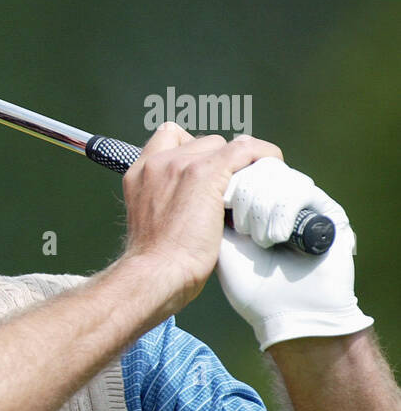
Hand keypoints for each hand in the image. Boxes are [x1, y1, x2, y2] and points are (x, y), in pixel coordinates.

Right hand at [121, 124, 282, 316]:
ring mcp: (180, 165)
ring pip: (223, 145)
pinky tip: (273, 166)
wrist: (156, 273)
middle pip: (202, 142)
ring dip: (238, 163)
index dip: (192, 148)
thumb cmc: (155, 264)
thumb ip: (165, 203)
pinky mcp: (206, 173)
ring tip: (248, 188)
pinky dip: (263, 154)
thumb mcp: (150, 223)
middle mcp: (156, 163)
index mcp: (138, 174)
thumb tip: (195, 205)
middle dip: (219, 161)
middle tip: (231, 190)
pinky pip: (244, 149)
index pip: (168, 137)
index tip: (204, 169)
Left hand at [217, 163, 372, 349]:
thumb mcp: (220, 241)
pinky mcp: (327, 211)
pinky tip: (276, 238)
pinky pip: (300, 189)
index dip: (229, 179)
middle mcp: (278, 199)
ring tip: (261, 240)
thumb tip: (211, 172)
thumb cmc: (250, 286)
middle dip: (244, 194)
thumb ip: (216, 204)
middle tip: (241, 229)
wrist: (286, 313)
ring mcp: (303, 203)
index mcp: (252, 204)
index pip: (238, 165)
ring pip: (276, 175)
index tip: (220, 206)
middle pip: (257, 166)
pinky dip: (281, 212)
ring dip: (262, 208)